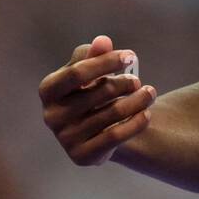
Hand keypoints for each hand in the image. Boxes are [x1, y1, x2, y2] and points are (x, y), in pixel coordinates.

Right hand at [38, 35, 156, 166]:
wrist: (96, 129)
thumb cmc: (92, 90)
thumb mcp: (91, 69)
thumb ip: (95, 53)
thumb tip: (103, 41)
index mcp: (49, 89)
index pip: (78, 72)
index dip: (107, 62)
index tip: (131, 56)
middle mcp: (51, 116)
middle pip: (100, 92)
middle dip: (125, 83)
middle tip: (138, 81)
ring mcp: (65, 139)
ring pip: (112, 113)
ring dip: (138, 100)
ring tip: (149, 93)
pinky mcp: (82, 156)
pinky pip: (116, 136)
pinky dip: (136, 122)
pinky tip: (146, 113)